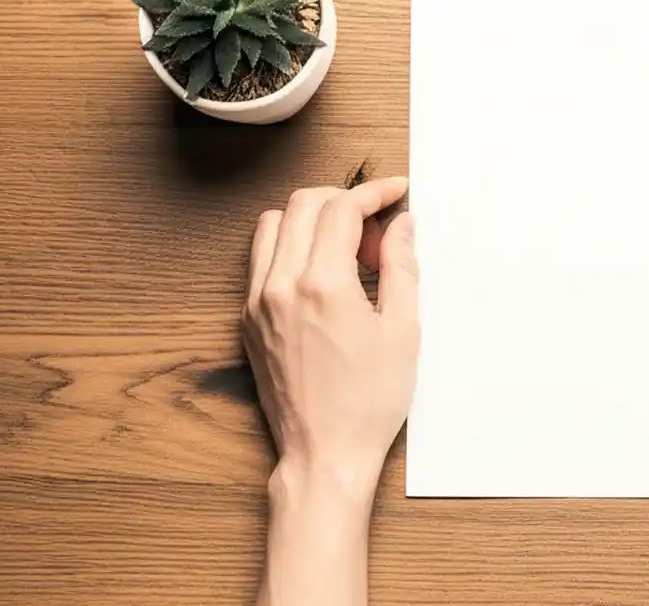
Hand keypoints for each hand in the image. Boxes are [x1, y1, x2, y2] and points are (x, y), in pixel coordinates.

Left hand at [242, 178, 418, 476]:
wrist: (324, 455)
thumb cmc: (368, 403)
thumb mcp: (402, 331)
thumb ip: (402, 267)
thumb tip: (402, 224)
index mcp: (322, 285)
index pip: (342, 208)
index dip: (375, 192)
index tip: (397, 192)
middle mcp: (280, 285)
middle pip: (303, 204)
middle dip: (345, 201)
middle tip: (378, 228)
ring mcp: (257, 302)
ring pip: (273, 225)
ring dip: (311, 220)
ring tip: (348, 249)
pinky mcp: (247, 321)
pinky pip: (261, 260)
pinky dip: (289, 247)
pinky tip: (322, 274)